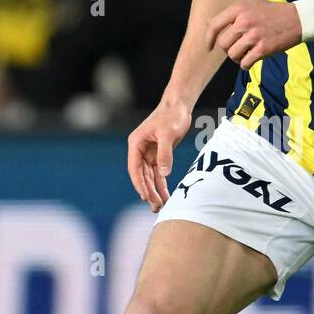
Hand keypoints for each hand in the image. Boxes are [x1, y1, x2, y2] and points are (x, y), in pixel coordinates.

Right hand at [127, 97, 191, 211]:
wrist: (179, 106)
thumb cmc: (171, 116)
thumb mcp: (168, 134)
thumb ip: (165, 154)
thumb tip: (164, 174)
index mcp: (136, 144)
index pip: (134, 168)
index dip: (139, 183)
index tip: (145, 197)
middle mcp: (139, 150)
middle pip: (142, 176)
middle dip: (148, 192)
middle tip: (156, 207)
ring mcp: (149, 154)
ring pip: (150, 177)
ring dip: (155, 191)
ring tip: (160, 207)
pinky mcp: (159, 156)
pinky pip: (159, 174)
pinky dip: (162, 185)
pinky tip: (165, 196)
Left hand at [206, 0, 301, 69]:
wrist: (298, 19)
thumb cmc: (273, 12)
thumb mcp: (251, 5)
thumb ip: (231, 14)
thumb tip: (208, 22)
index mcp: (239, 9)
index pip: (214, 25)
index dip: (209, 39)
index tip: (209, 47)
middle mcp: (244, 21)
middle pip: (223, 44)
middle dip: (229, 49)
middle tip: (239, 48)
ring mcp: (254, 35)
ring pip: (233, 55)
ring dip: (238, 58)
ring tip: (248, 52)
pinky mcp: (263, 48)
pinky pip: (245, 63)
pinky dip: (247, 64)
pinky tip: (253, 58)